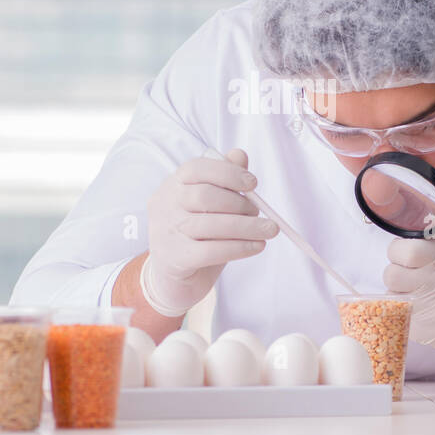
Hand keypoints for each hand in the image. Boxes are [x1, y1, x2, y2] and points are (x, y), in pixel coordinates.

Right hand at [143, 148, 278, 315]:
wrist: (173, 279)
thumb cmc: (196, 236)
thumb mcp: (209, 206)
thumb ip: (223, 180)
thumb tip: (239, 155)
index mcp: (172, 185)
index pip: (195, 168)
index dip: (227, 173)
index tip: (253, 183)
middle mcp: (165, 205)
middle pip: (204, 197)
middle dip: (239, 204)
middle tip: (260, 213)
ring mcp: (167, 232)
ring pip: (211, 225)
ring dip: (247, 227)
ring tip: (269, 230)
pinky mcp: (175, 259)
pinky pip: (212, 251)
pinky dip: (240, 248)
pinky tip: (257, 246)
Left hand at [382, 222, 434, 359]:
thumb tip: (409, 225)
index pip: (404, 251)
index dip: (397, 251)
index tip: (403, 254)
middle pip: (392, 275)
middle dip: (396, 272)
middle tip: (409, 274)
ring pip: (393, 299)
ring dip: (399, 294)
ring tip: (417, 293)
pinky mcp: (433, 334)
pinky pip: (401, 319)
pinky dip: (406, 313)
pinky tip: (422, 309)